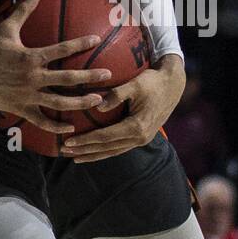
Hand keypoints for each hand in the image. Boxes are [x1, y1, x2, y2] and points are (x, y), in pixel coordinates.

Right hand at [0, 0, 110, 133]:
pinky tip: (71, 127)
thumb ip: (23, 12)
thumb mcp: (5, 29)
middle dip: (89, 77)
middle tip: (107, 75)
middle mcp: (33, 78)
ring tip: (97, 101)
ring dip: (80, 103)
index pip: (61, 50)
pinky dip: (56, 126)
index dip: (80, 44)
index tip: (96, 40)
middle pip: (67, 79)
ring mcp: (28, 95)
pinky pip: (42, 120)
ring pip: (59, 103)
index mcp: (31, 58)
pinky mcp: (22, 109)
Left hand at [61, 58, 184, 162]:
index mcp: (137, 126)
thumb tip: (97, 106)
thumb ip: (116, 95)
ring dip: (93, 155)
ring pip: (113, 151)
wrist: (173, 85)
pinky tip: (92, 153)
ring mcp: (142, 139)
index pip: (104, 137)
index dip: (85, 140)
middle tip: (64, 151)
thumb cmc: (152, 81)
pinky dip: (104, 152)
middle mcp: (140, 137)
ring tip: (74, 157)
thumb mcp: (134, 84)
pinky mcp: (142, 137)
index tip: (67, 141)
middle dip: (84, 151)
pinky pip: (119, 148)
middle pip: (106, 148)